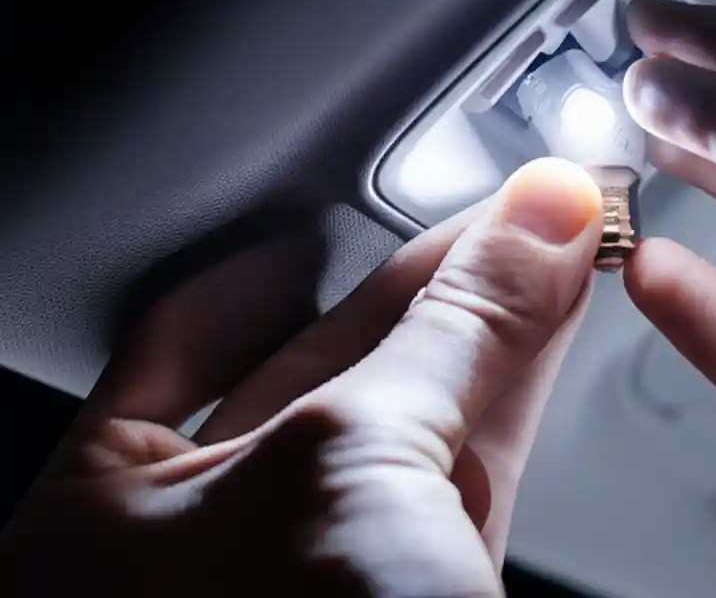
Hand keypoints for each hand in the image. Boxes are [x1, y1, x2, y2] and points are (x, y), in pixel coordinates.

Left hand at [0, 159, 601, 596]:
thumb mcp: (350, 464)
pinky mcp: (416, 597)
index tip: (335, 216)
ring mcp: (320, 577)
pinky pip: (466, 469)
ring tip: (556, 240)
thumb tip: (535, 217)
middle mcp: (206, 548)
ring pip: (412, 413)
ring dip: (492, 323)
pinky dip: (513, 391)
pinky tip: (550, 330)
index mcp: (108, 517)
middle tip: (517, 208)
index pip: (186, 339)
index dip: (267, 270)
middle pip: (326, 364)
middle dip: (431, 279)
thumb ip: (450, 328)